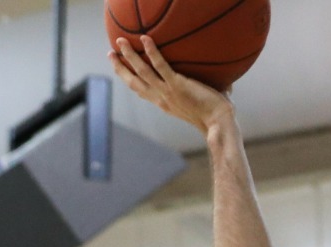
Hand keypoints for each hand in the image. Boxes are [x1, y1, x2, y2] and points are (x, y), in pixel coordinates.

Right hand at [110, 35, 232, 133]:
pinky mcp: (177, 85)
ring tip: (120, 41)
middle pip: (133, 82)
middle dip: (120, 68)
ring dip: (129, 56)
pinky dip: (152, 52)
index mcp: (164, 104)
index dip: (129, 79)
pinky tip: (145, 38)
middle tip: (110, 54)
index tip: (120, 68)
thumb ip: (202, 91)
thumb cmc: (215, 116)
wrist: (219, 123)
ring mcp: (168, 92)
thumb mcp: (200, 103)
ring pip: (141, 72)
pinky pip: (160, 66)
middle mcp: (161, 99)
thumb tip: (220, 82)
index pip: (141, 91)